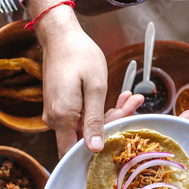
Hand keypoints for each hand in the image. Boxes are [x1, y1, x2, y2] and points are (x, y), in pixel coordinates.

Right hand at [26, 0, 140, 156]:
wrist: (60, 37)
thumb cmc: (79, 55)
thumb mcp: (95, 87)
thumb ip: (95, 121)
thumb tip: (94, 149)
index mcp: (62, 117)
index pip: (75, 151)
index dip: (98, 149)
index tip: (121, 132)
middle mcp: (54, 119)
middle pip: (84, 137)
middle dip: (112, 123)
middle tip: (134, 103)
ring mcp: (55, 114)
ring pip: (85, 127)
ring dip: (109, 114)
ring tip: (129, 97)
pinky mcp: (60, 107)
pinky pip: (80, 117)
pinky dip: (98, 109)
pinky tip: (117, 96)